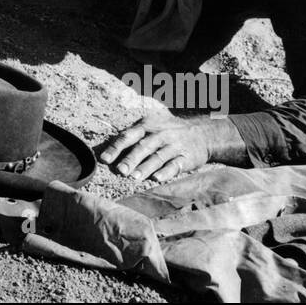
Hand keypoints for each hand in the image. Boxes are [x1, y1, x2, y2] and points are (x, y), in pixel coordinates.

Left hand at [100, 114, 237, 181]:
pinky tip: (157, 179)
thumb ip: (132, 135)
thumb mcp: (150, 126)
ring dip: (146, 167)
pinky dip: (166, 172)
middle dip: (131, 158)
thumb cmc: (167, 131)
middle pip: (143, 146)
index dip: (116, 147)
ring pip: (158, 157)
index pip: (129, 135)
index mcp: (148, 125)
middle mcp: (161, 134)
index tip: (104, 159)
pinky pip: (175, 165)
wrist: (201, 133)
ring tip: (134, 177)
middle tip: (120, 170)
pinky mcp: (187, 158)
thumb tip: (107, 149)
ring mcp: (174, 146)